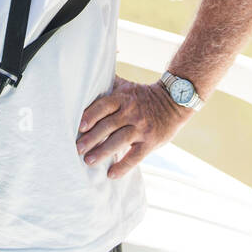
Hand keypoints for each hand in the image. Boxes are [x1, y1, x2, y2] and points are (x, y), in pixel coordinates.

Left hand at [76, 75, 191, 178]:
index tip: (79, 127)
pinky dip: (123, 166)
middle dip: (92, 138)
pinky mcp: (151, 142)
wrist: (174, 102)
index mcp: (123, 98)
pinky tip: (111, 174)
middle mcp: (132, 112)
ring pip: (120, 141)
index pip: (104, 106)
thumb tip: (85, 76)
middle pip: (109, 125)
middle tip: (77, 149)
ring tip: (88, 161)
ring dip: (103, 152)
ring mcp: (142, 128)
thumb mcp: (126, 86)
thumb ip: (108, 84)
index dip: (91, 116)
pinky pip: (136, 156)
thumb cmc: (142, 96)